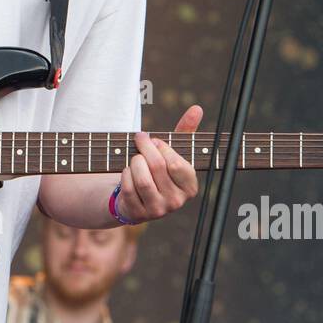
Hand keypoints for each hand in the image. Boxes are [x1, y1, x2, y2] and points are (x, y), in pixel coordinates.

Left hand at [116, 104, 202, 222]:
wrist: (139, 194)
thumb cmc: (159, 168)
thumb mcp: (173, 150)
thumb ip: (186, 130)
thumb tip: (197, 108)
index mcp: (190, 186)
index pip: (176, 163)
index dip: (161, 148)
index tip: (155, 141)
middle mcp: (177, 201)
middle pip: (157, 167)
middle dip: (144, 149)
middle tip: (140, 139)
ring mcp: (158, 210)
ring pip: (143, 180)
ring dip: (134, 162)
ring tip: (134, 158)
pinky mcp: (139, 213)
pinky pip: (129, 189)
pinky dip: (125, 175)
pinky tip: (127, 172)